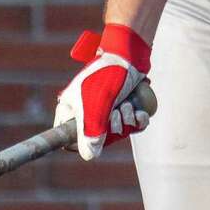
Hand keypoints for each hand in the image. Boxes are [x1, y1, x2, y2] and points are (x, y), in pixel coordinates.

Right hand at [54, 24, 151, 159]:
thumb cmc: (108, 76)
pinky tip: (141, 113)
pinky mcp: (123, 103)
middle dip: (111, 128)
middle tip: (115, 113)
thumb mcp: (96, 106)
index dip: (83, 143)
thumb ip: (91, 131)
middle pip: (98, 136)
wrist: (130, 53)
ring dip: (126, 120)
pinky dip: (137, 119)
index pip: (69, 138)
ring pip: (116, 129)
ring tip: (127, 104)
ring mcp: (105, 106)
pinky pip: (130, 122)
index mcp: (69, 109)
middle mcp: (85, 109)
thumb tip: (90, 156)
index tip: (97, 137)